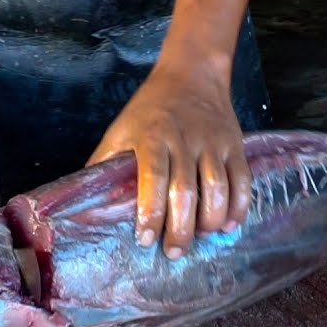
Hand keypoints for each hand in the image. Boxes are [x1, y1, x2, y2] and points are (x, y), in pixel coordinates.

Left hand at [88, 61, 250, 258]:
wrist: (192, 75)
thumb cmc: (149, 110)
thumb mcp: (120, 130)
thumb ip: (105, 166)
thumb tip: (83, 204)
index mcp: (152, 136)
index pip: (153, 177)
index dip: (151, 211)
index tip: (146, 239)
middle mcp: (185, 139)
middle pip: (186, 190)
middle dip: (180, 228)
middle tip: (174, 252)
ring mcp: (213, 142)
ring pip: (217, 188)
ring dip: (210, 220)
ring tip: (200, 238)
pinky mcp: (236, 145)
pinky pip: (242, 181)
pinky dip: (238, 207)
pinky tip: (227, 224)